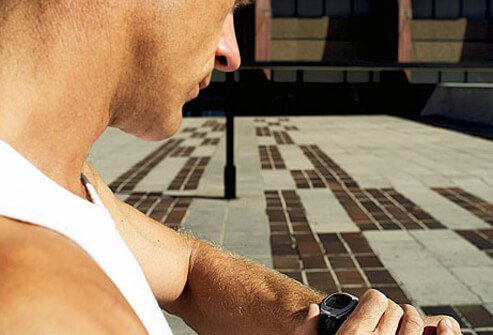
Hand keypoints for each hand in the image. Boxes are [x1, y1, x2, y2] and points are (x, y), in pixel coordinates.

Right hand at [294, 289, 461, 334]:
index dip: (373, 300)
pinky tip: (443, 326)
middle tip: (386, 316)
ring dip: (411, 319)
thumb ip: (308, 332)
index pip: (375, 299)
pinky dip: (443, 333)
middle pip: (394, 310)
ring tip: (406, 321)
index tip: (371, 306)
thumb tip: (314, 310)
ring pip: (415, 324)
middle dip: (390, 310)